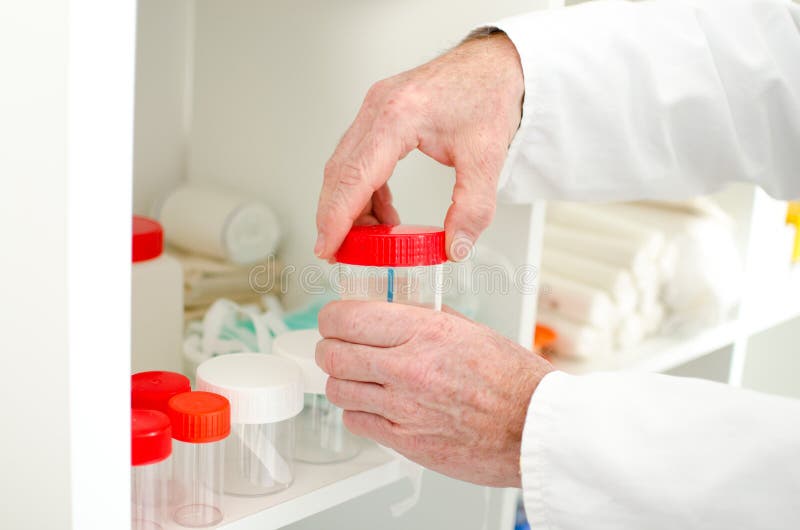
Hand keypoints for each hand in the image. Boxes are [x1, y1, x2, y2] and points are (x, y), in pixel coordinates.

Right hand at [315, 32, 523, 260]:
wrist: (496, 65)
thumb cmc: (488, 96)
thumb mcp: (486, 159)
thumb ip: (472, 208)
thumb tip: (456, 247)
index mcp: (398, 117)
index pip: (354, 176)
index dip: (336, 218)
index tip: (327, 247)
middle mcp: (378, 108)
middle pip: (340, 173)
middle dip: (335, 218)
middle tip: (339, 253)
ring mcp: (374, 109)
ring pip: (344, 167)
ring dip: (351, 206)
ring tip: (370, 240)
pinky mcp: (379, 115)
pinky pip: (359, 159)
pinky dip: (365, 190)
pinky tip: (383, 213)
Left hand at [315, 300, 552, 486]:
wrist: (533, 426)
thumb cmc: (511, 379)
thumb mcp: (467, 329)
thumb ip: (422, 319)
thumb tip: (389, 311)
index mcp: (425, 332)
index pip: (347, 318)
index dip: (333, 317)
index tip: (335, 319)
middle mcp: (408, 367)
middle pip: (333, 354)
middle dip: (330, 347)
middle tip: (338, 346)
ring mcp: (403, 407)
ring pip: (337, 389)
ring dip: (341, 380)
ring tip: (357, 376)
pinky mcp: (405, 441)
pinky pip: (356, 421)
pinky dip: (358, 411)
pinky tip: (375, 404)